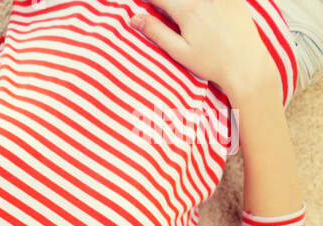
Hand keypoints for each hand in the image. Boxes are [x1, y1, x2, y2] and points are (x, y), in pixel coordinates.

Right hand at [129, 0, 279, 102]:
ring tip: (179, 10)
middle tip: (163, 9)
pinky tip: (203, 10)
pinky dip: (202, 2)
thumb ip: (156, 32)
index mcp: (187, 10)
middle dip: (168, 2)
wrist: (247, 64)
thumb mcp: (179, 52)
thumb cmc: (211, 63)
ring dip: (183, 1)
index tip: (142, 4)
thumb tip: (133, 18)